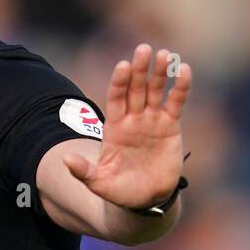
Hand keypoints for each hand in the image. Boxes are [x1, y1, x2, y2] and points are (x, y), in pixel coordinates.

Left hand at [62, 43, 191, 209]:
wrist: (146, 200)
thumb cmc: (119, 191)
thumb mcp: (98, 183)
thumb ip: (83, 171)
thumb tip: (65, 159)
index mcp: (114, 127)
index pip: (116, 98)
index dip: (119, 82)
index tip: (123, 66)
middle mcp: (133, 119)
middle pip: (136, 88)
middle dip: (139, 70)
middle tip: (144, 49)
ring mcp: (152, 120)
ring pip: (155, 91)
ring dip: (159, 72)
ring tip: (164, 54)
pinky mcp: (171, 126)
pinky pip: (176, 103)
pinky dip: (180, 87)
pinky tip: (183, 69)